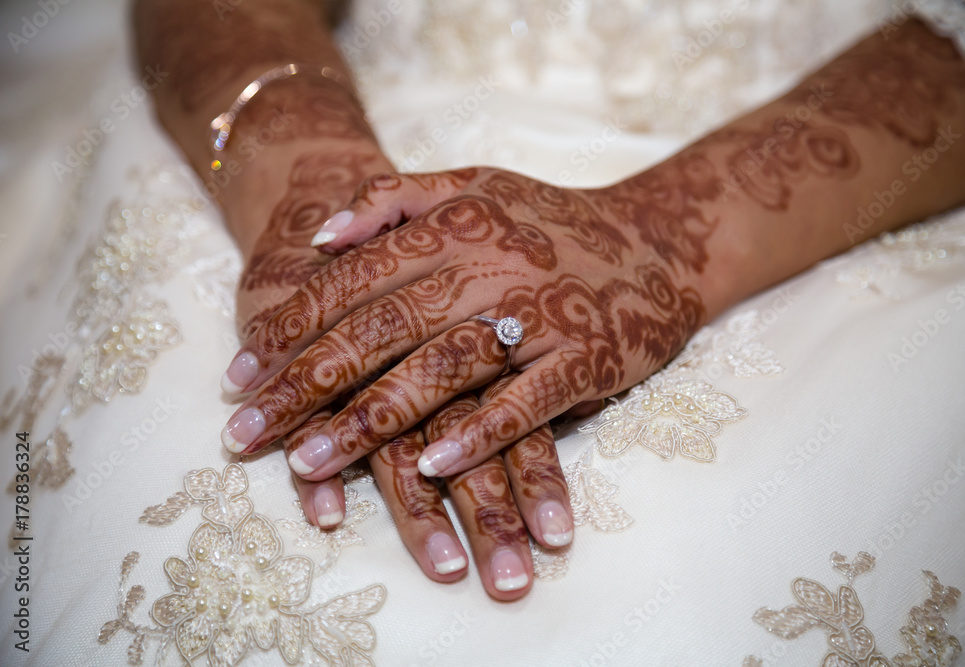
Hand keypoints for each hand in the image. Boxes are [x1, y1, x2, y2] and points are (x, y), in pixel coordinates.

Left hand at [230, 163, 577, 599]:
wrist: (657, 242)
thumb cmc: (550, 221)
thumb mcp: (473, 184)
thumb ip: (393, 200)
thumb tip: (318, 238)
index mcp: (453, 227)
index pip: (350, 283)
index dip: (288, 330)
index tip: (236, 377)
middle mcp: (488, 268)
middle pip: (379, 333)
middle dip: (304, 387)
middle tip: (244, 436)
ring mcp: (538, 317)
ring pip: (440, 373)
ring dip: (371, 422)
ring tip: (310, 464)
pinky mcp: (584, 360)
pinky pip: (524, 406)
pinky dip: (477, 436)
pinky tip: (429, 469)